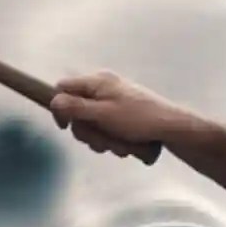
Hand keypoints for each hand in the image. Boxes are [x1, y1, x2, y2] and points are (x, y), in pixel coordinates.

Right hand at [49, 71, 187, 157]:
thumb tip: (53, 102)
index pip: (62, 88)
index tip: (66, 126)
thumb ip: (76, 108)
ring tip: (118, 144)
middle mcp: (102, 88)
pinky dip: (111, 139)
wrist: (172, 128)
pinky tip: (125, 145)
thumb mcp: (104, 115)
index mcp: (97, 81)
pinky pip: (105, 127)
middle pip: (75, 110)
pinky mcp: (121, 114)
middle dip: (87, 131)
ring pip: (90, 123)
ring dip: (101, 139)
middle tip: (101, 140)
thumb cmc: (138, 119)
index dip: (59, 108)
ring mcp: (112, 101)